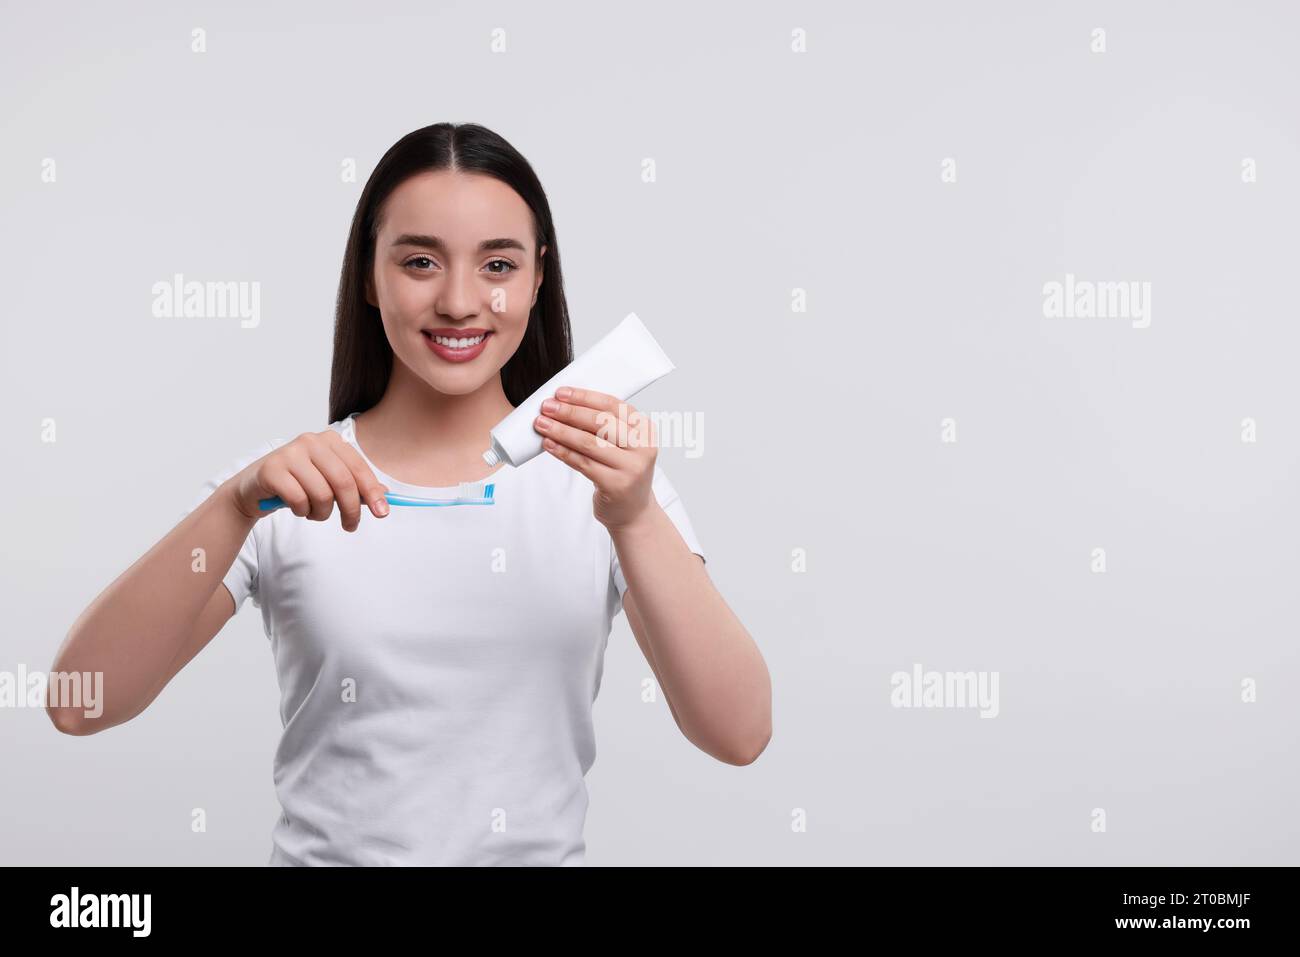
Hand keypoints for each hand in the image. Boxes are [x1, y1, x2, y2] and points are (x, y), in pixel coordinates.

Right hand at [227, 430, 389, 530]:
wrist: (256, 488)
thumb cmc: (298, 483)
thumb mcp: (329, 481)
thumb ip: (355, 485)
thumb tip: (385, 495)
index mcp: (330, 441)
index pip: (358, 468)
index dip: (372, 492)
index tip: (382, 513)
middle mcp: (311, 441)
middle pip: (343, 482)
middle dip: (351, 510)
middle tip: (350, 526)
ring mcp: (290, 453)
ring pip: (321, 494)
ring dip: (321, 513)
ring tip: (314, 513)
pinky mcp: (272, 469)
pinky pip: (299, 500)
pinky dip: (302, 511)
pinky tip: (296, 508)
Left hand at [534, 387, 657, 531]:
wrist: (633, 512)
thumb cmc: (622, 473)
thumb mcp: (624, 446)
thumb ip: (605, 426)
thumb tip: (565, 405)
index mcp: (645, 430)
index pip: (613, 405)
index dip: (585, 397)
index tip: (562, 393)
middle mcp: (643, 448)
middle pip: (601, 422)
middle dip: (570, 412)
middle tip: (547, 407)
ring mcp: (631, 468)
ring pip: (589, 443)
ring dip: (561, 431)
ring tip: (542, 424)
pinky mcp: (616, 485)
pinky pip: (583, 463)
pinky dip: (563, 452)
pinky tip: (549, 444)